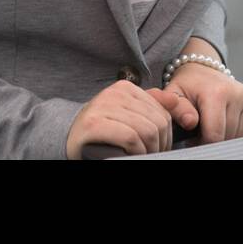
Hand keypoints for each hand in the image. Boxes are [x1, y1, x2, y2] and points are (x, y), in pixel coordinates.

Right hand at [66, 80, 200, 158]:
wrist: (67, 135)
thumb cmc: (102, 128)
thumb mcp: (128, 112)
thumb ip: (152, 104)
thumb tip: (176, 101)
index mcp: (125, 88)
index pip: (163, 111)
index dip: (166, 134)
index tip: (159, 147)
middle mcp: (114, 93)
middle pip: (157, 122)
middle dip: (159, 144)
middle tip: (152, 154)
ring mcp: (103, 107)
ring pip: (146, 130)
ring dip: (148, 150)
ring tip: (142, 156)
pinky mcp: (94, 124)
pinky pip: (130, 138)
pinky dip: (136, 151)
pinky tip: (131, 156)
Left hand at [165, 62, 242, 144]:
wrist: (203, 71)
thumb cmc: (189, 86)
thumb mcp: (175, 94)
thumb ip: (178, 109)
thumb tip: (190, 122)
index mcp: (216, 92)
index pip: (215, 135)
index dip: (202, 142)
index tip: (194, 137)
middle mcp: (237, 93)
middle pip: (228, 136)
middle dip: (214, 139)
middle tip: (203, 130)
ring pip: (240, 136)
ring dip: (227, 136)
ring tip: (214, 124)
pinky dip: (239, 133)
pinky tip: (228, 122)